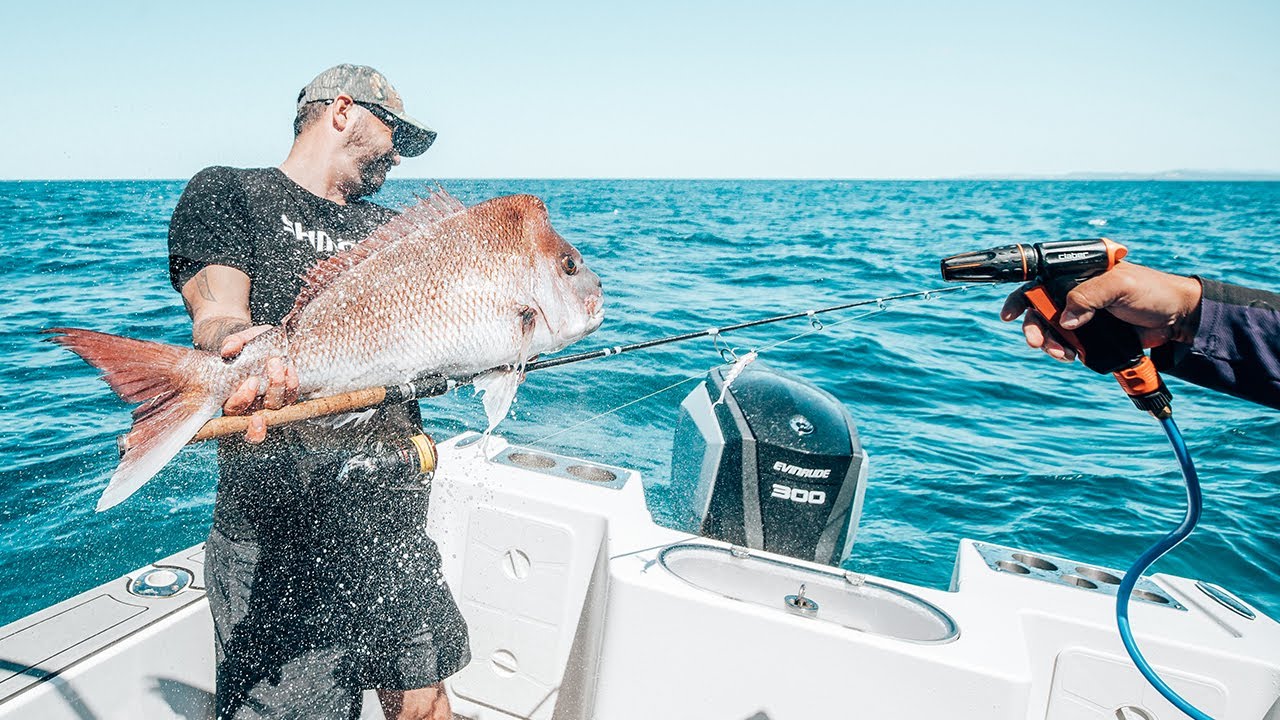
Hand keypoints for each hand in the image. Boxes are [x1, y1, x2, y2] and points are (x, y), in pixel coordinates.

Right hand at [219, 325, 298, 442]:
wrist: (272, 342)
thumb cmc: (252, 344)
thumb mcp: (243, 339)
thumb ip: (233, 343)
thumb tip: (227, 350)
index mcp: (232, 394)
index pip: (232, 409)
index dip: (241, 401)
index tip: (252, 381)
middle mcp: (250, 403)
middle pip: (255, 412)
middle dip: (260, 392)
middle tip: (269, 368)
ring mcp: (269, 401)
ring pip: (275, 405)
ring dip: (278, 385)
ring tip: (279, 363)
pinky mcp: (285, 397)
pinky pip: (290, 398)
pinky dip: (292, 384)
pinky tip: (290, 368)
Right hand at [1000, 262, 1202, 362]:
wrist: (1178, 319)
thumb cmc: (1153, 290)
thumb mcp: (1120, 285)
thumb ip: (1089, 296)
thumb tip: (1065, 320)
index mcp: (1079, 273)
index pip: (1041, 280)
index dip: (1022, 296)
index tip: (1010, 314)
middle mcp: (1075, 292)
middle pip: (1039, 309)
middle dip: (1034, 327)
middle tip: (1038, 343)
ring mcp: (1082, 314)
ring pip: (1051, 329)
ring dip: (1050, 343)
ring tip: (1062, 354)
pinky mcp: (1090, 334)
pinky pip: (1067, 343)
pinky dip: (1064, 351)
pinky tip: (1072, 356)